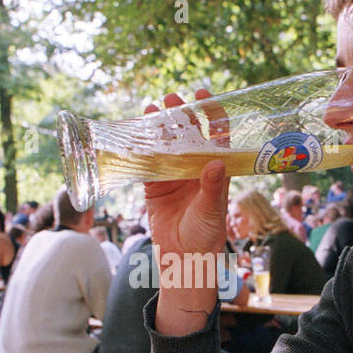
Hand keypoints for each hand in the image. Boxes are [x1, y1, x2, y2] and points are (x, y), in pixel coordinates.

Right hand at [142, 91, 231, 260]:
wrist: (183, 257)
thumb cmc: (206, 235)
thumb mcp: (211, 211)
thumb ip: (213, 188)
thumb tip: (216, 163)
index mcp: (215, 170)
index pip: (216, 134)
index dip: (211, 112)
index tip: (201, 94)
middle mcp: (195, 168)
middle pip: (189, 133)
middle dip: (180, 114)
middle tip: (171, 98)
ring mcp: (174, 174)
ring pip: (167, 144)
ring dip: (160, 126)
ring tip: (151, 108)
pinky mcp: (155, 185)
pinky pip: (148, 162)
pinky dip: (142, 149)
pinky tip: (136, 134)